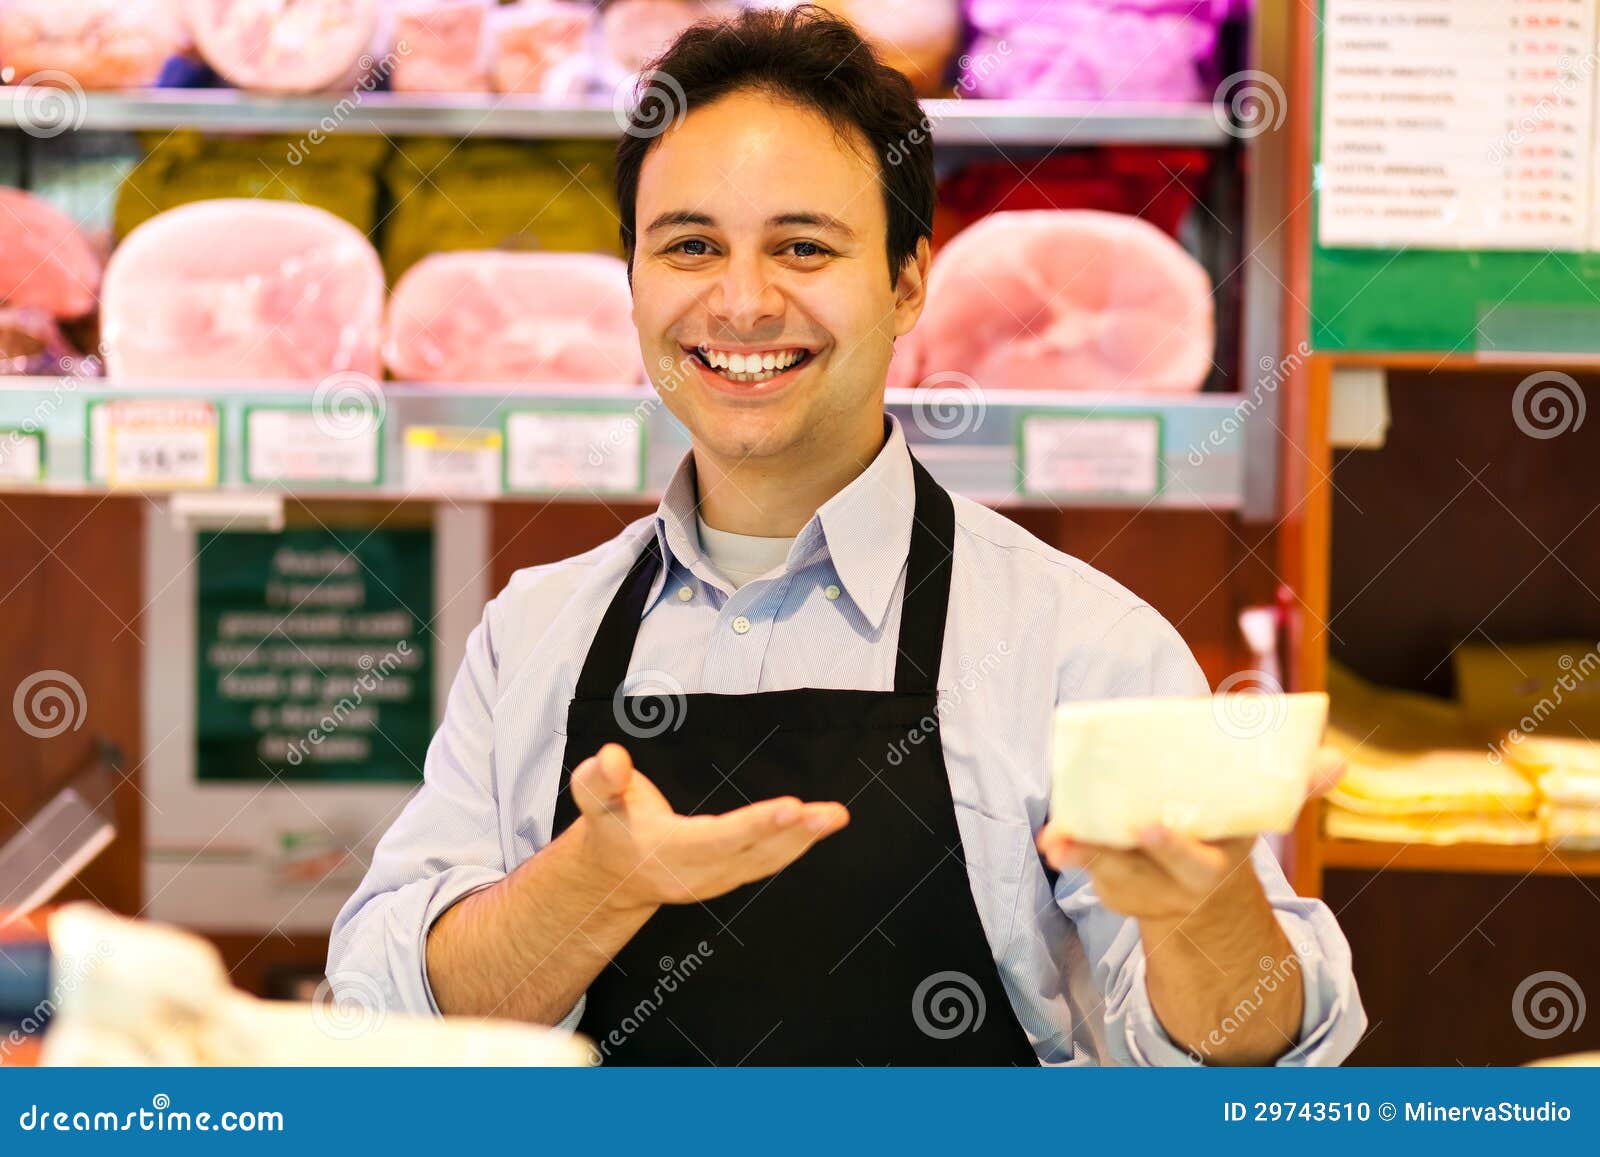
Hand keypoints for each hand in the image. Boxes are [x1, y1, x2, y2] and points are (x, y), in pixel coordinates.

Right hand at [569, 742, 849, 908]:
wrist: (612, 874)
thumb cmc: (607, 824)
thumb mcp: (591, 796)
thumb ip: (600, 777)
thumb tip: (614, 759)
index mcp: (664, 853)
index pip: (716, 840)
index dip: (754, 827)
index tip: (790, 809)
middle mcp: (695, 874)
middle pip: (751, 854)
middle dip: (793, 834)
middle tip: (830, 814)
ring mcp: (715, 880)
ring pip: (766, 861)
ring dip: (804, 840)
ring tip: (836, 816)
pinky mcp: (730, 876)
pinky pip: (768, 862)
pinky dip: (796, 844)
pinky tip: (820, 824)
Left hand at [1035, 746, 1346, 922]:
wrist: (1202, 898)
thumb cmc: (1223, 833)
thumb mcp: (1255, 817)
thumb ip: (1293, 787)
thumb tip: (1338, 761)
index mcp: (1214, 863)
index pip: (1194, 859)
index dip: (1172, 847)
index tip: (1152, 826)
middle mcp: (1175, 881)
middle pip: (1142, 870)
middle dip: (1116, 853)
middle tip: (1090, 831)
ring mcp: (1142, 888)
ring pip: (1109, 871)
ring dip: (1082, 852)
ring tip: (1055, 838)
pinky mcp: (1114, 886)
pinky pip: (1091, 870)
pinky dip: (1072, 854)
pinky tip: (1055, 841)